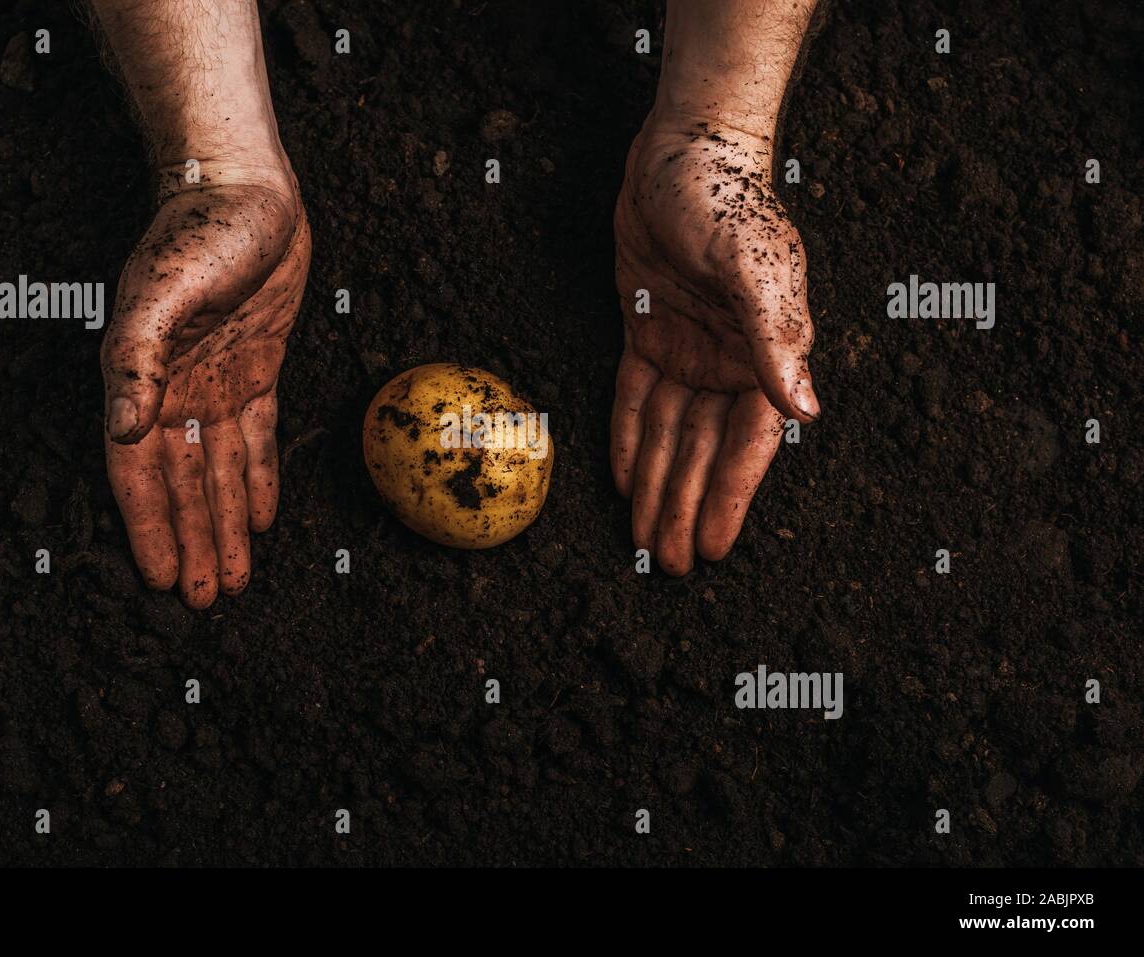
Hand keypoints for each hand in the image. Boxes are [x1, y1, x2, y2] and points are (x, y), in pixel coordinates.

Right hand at [102, 163, 310, 607]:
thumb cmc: (197, 230)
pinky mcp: (257, 367)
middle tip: (207, 599)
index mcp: (146, 381)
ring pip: (221, 471)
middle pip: (184, 484)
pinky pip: (258, 437)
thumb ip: (136, 362)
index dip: (151, 527)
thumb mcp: (161, 293)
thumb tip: (124, 432)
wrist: (243, 187)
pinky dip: (258, 478)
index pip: (142, 473)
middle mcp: (178, 390)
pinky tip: (259, 517)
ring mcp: (219, 381)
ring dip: (224, 524)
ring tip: (234, 575)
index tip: (164, 579)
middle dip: (195, 542)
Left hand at [612, 117, 818, 574]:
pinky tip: (623, 479)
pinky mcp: (649, 331)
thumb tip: (804, 411)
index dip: (729, 498)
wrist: (683, 150)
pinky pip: (636, 398)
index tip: (716, 548)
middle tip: (670, 564)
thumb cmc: (727, 202)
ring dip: (657, 486)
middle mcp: (728, 361)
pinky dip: (628, 437)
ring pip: (667, 434)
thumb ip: (776, 338)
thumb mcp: (753, 266)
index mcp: (764, 355)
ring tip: (645, 540)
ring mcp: (688, 349)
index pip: (746, 445)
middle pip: (702, 451)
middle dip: (686, 507)